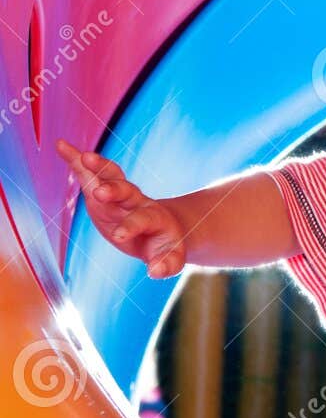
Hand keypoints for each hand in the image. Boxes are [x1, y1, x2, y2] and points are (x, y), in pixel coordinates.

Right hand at [55, 138, 187, 278]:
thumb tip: (156, 271)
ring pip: (111, 176)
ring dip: (98, 166)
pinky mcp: (103, 191)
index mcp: (154, 218)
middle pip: (127, 191)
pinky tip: (62, 146)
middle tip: (101, 193)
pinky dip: (76, 160)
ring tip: (83, 157)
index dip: (131, 226)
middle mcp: (137, 202)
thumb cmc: (165, 245)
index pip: (142, 219)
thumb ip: (166, 264)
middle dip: (114, 191)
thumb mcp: (170, 257)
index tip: (120, 236)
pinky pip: (91, 172)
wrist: (163, 227)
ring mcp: (120, 194)